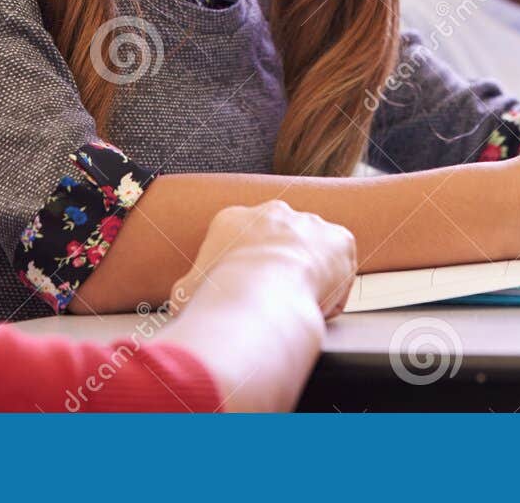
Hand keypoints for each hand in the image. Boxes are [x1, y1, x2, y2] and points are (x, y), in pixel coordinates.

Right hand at [170, 200, 356, 319]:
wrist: (262, 288)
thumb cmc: (222, 292)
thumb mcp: (185, 292)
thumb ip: (186, 292)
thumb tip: (180, 304)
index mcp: (232, 219)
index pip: (239, 243)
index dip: (243, 273)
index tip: (246, 293)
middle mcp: (273, 213)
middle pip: (277, 243)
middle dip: (277, 269)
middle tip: (273, 300)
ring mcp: (308, 223)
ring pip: (310, 253)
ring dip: (308, 277)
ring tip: (298, 307)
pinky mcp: (340, 239)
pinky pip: (340, 267)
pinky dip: (335, 289)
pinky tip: (321, 306)